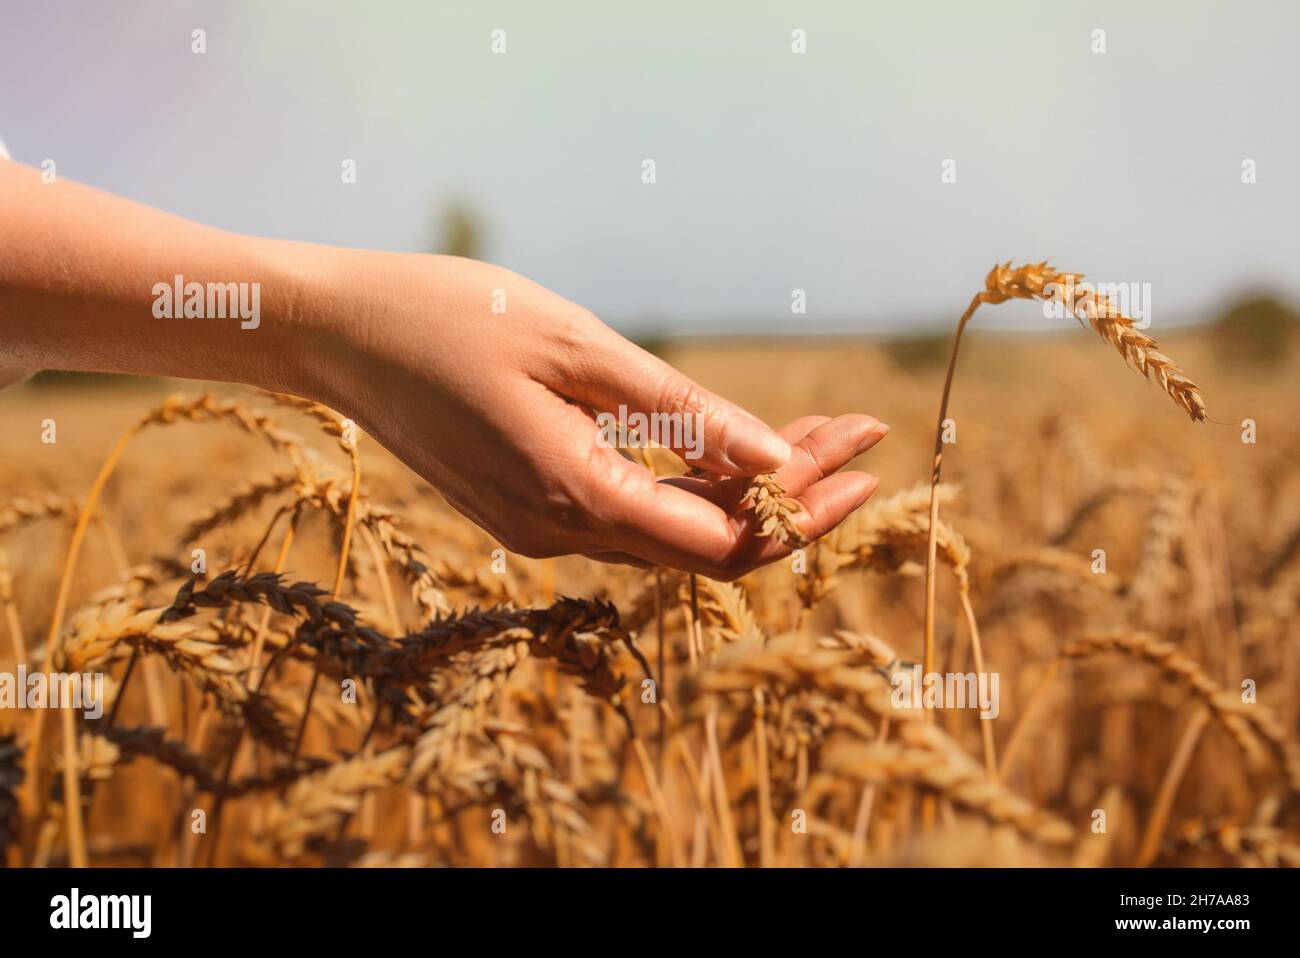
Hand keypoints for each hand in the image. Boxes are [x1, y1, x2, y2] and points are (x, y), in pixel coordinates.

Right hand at [277, 252, 887, 578]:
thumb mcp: (578, 348)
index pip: (722, 539)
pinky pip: (630, 518)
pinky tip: (726, 450)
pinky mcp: (523, 510)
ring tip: (816, 435)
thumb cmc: (450, 318)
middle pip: (705, 546)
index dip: (803, 509)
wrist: (336, 333)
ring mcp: (536, 530)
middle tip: (858, 438)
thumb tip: (778, 465)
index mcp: (574, 496)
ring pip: (670, 536)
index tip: (865, 453)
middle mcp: (558, 534)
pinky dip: (690, 490)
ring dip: (747, 494)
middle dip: (792, 499)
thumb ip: (680, 413)